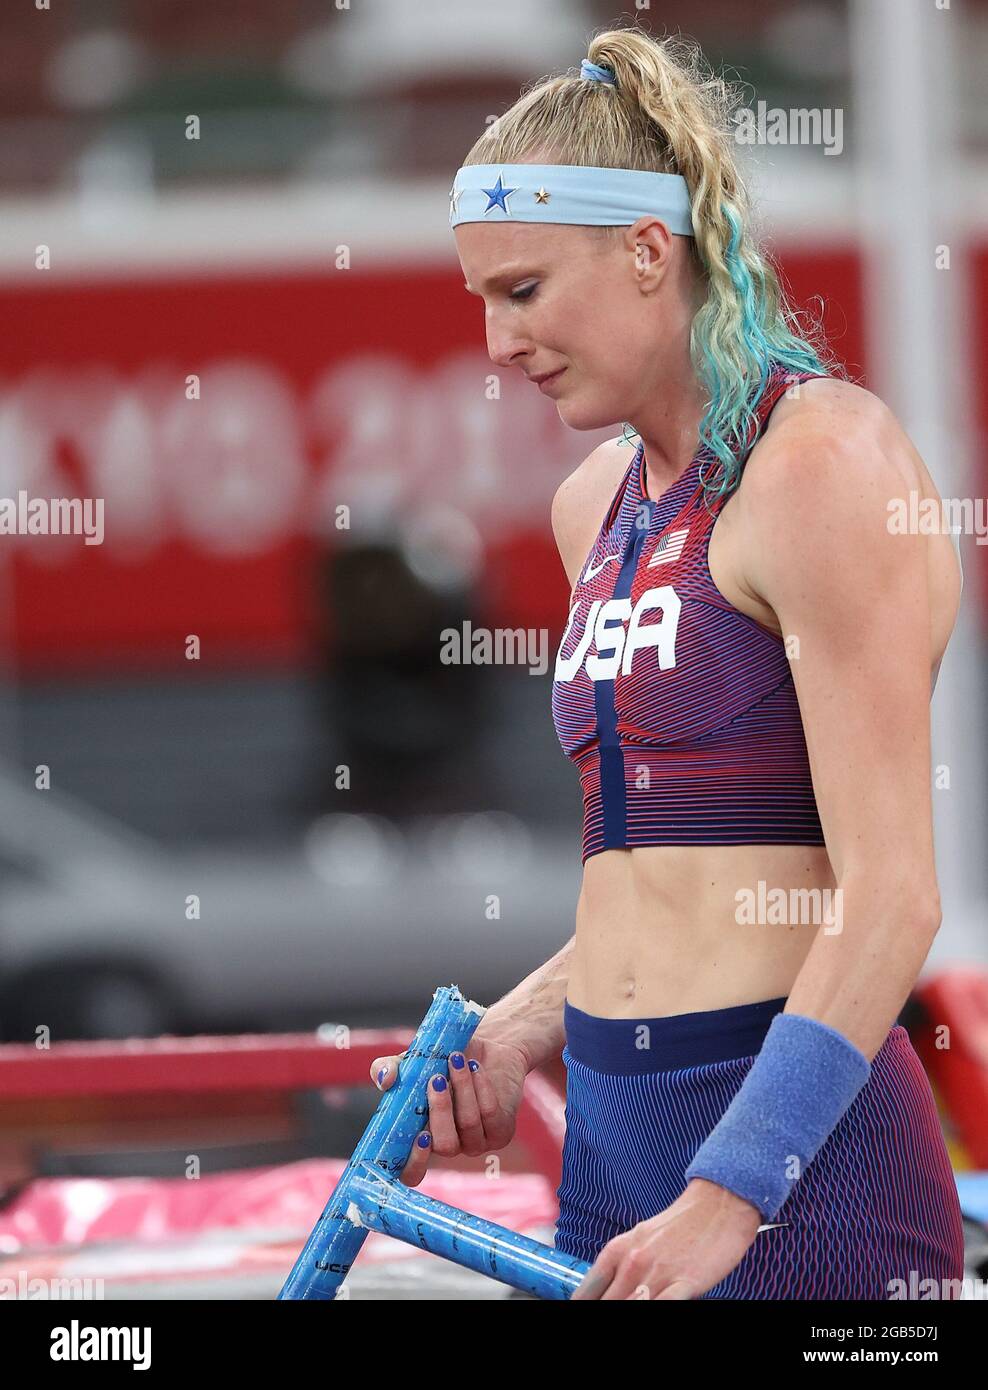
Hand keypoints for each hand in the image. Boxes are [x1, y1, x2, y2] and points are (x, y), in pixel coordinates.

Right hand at [368, 1032, 528, 1185]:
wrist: (488, 1048)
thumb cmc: (443, 1060)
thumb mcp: (412, 1062)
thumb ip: (390, 1069)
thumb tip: (384, 1080)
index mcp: (422, 1136)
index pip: (413, 1173)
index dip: (414, 1163)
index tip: (418, 1136)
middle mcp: (449, 1144)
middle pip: (444, 1146)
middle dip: (440, 1110)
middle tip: (435, 1079)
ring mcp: (476, 1141)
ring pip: (468, 1125)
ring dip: (461, 1089)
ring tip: (456, 1059)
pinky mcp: (501, 1132)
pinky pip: (490, 1114)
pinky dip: (481, 1087)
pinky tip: (476, 1067)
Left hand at [569, 1178, 762, 1299]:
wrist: (719, 1203)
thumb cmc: (683, 1223)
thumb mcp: (642, 1238)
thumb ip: (625, 1264)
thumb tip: (612, 1288)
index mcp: (618, 1250)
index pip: (587, 1290)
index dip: (584, 1303)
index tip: (583, 1309)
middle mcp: (632, 1263)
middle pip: (607, 1302)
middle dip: (605, 1312)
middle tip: (612, 1313)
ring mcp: (657, 1274)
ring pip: (629, 1306)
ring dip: (628, 1310)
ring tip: (636, 1306)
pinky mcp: (684, 1283)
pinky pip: (661, 1307)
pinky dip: (653, 1311)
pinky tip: (652, 1308)